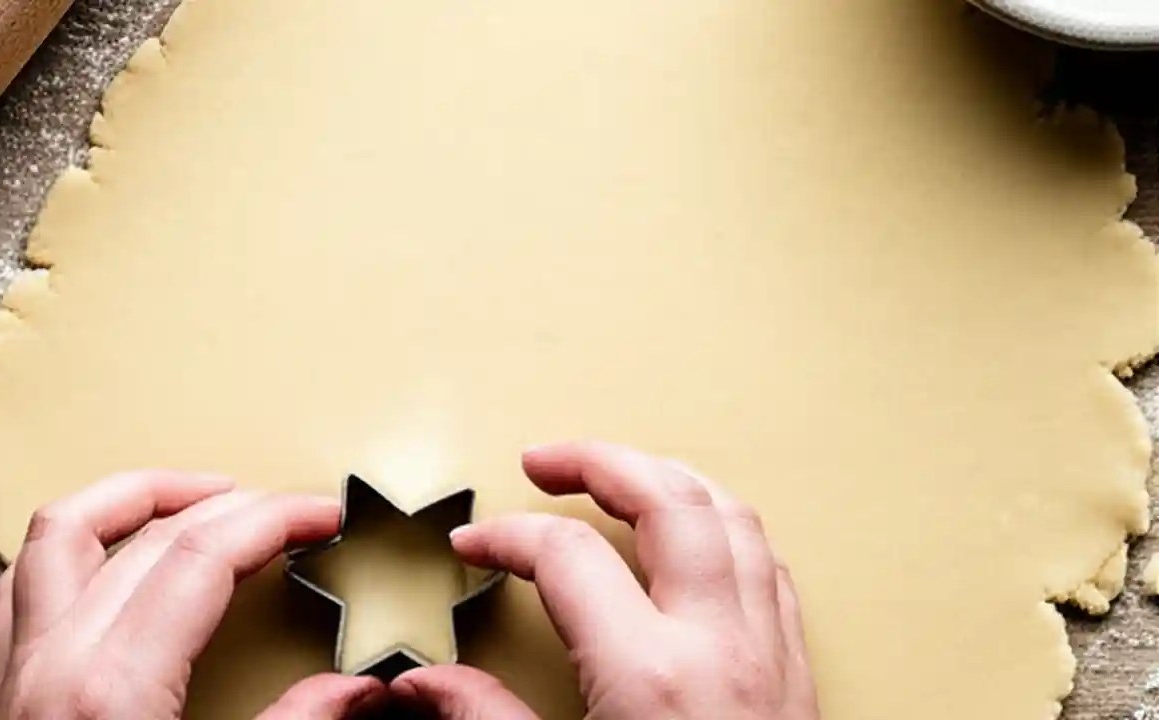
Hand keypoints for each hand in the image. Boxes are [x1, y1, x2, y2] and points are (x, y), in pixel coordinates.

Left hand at [0, 471, 385, 719]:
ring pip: (59, 535)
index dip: (273, 519)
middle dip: (230, 506)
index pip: (201, 554)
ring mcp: (10, 677)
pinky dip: (71, 548)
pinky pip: (19, 584)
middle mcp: (51, 666)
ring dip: (133, 500)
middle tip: (287, 514)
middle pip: (146, 533)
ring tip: (196, 500)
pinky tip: (112, 561)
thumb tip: (357, 693)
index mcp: (111, 691)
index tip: (321, 516)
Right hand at [393, 442, 819, 719]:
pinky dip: (724, 527)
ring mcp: (767, 652)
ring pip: (731, 515)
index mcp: (650, 674)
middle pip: (665, 497)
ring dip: (669, 478)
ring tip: (618, 475)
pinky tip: (693, 536)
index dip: (504, 536)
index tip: (472, 544)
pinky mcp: (796, 672)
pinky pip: (768, 564)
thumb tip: (423, 687)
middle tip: (544, 461)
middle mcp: (718, 645)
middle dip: (597, 460)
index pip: (565, 556)